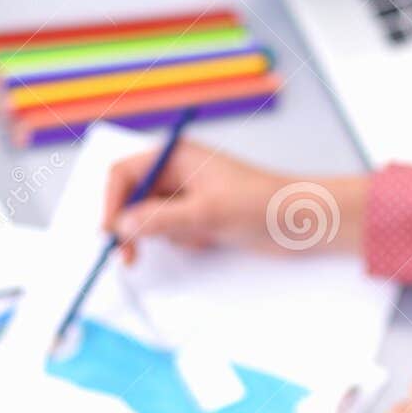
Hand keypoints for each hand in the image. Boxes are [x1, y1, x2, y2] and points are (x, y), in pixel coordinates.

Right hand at [101, 138, 369, 264]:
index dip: (110, 202)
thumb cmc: (262, 204)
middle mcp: (178, 173)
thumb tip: (121, 226)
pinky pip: (171, 233)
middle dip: (132, 226)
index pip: (124, 173)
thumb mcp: (208, 212)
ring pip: (150, 220)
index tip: (109, 233)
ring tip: (196, 238)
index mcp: (177, 155)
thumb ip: (161, 219)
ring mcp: (188, 196)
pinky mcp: (199, 218)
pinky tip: (208, 241)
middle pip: (131, 198)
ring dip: (164, 236)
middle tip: (129, 257)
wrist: (302, 222)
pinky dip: (183, 242)